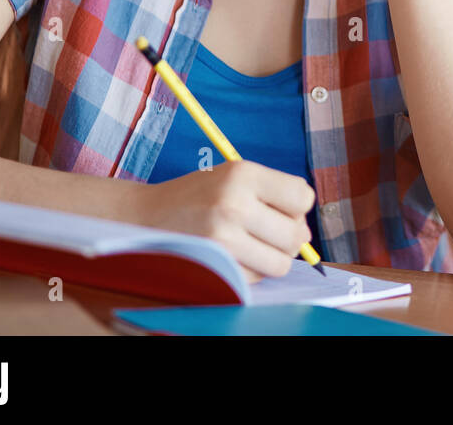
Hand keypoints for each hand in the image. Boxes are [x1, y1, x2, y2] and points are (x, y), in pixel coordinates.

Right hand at [132, 160, 315, 284]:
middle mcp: (233, 204)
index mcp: (243, 174)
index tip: (282, 208)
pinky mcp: (213, 266)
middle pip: (296, 235)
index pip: (303, 197)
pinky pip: (256, 278)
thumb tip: (307, 233)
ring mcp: (222, 239)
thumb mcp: (234, 176)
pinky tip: (232, 255)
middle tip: (268, 232)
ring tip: (252, 244)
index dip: (297, 206)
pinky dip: (250, 271)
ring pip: (280, 263)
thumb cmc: (199, 196)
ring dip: (271, 258)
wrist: (145, 217)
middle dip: (289, 237)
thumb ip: (274, 194)